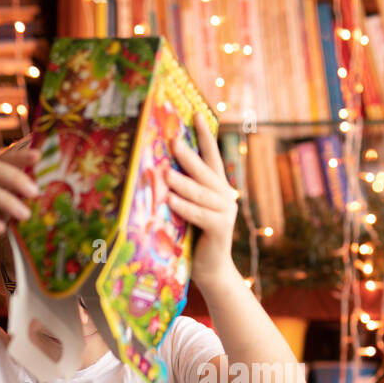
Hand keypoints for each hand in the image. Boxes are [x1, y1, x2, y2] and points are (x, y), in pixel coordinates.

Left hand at [164, 114, 238, 289]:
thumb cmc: (192, 236)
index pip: (211, 155)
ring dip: (182, 183)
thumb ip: (182, 190)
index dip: (205, 135)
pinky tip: (170, 201)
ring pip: (201, 193)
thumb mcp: (187, 209)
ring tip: (165, 174)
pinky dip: (184, 207)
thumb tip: (158, 167)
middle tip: (173, 141)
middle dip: (188, 155)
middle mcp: (225, 196)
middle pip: (205, 171)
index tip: (197, 113)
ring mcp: (225, 212)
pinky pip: (200, 214)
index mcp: (218, 187)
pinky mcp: (221, 228)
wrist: (210, 269)